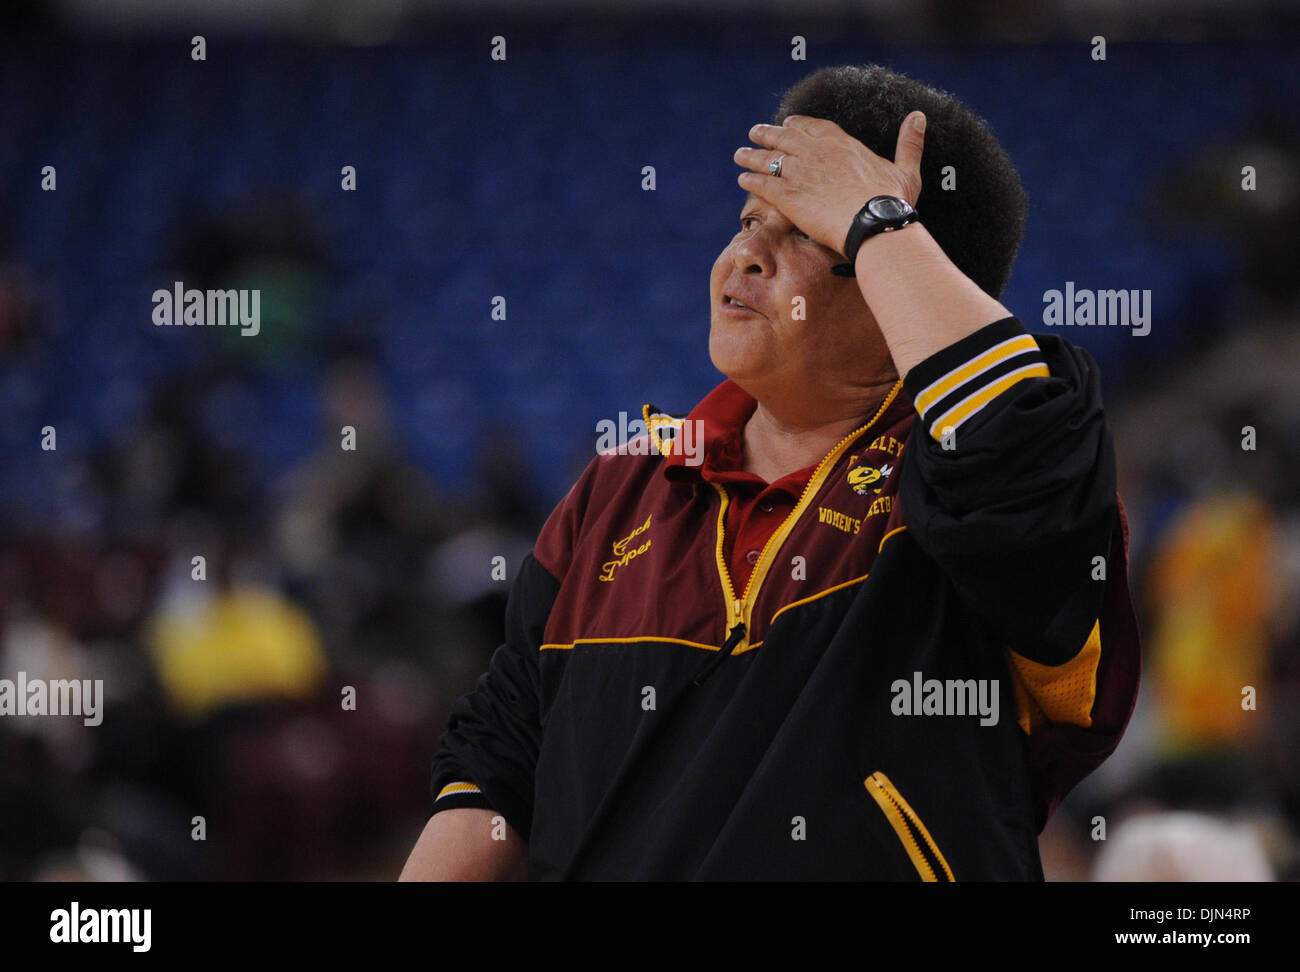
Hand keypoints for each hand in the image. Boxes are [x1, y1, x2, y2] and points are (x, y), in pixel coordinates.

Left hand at [734, 111, 925, 258]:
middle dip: (768, 134)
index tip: (788, 123)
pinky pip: (763, 184)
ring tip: (739, 154)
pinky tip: (742, 180)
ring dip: (752, 155)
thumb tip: (919, 117)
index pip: (813, 126)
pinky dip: (751, 180)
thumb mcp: (907, 169)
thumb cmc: (892, 202)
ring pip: (769, 158)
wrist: (873, 223)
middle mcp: (816, 152)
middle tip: (755, 132)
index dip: (798, 124)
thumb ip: (909, 142)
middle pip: (785, 137)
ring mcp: (800, 171)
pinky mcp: (788, 195)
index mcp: (842, 143)